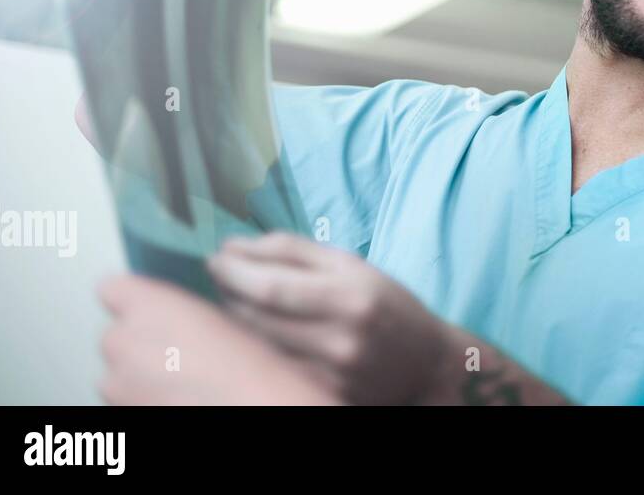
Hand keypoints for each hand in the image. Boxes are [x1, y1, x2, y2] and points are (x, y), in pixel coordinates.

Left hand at [207, 233, 448, 404]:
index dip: (234, 272)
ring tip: (236, 298)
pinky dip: (254, 347)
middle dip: (229, 292)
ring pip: (258, 346)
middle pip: (258, 318)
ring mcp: (330, 375)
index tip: (216, 258)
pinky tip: (256, 330)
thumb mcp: (352, 266)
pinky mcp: (322, 397)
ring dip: (236, 319)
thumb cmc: (388, 306)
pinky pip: (271, 368)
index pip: (272, 286)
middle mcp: (340, 340)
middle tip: (220, 275)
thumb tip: (234, 246)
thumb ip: (294, 252)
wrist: (427, 366)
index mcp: (351, 297)